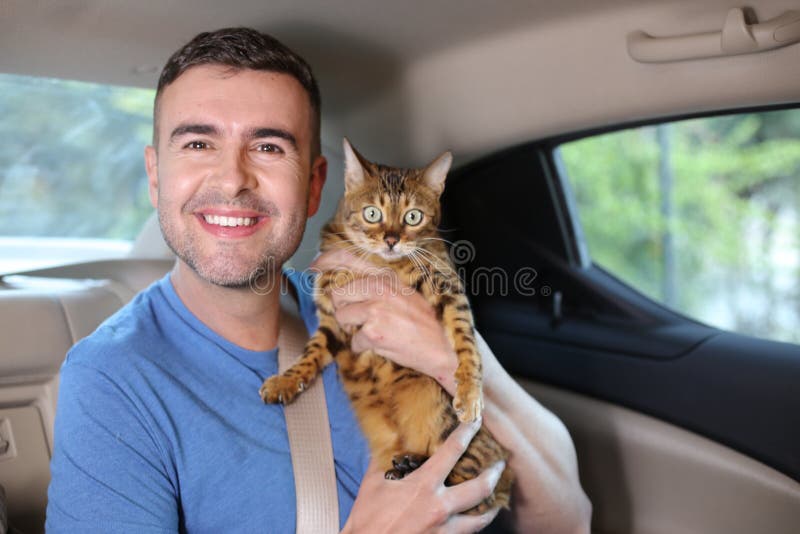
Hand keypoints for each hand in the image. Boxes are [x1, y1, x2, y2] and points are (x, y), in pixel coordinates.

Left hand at [311, 250, 458, 393]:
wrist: (441, 348)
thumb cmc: (423, 323)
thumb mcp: (404, 294)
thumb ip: (379, 287)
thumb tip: (350, 288)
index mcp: (387, 277)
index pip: (349, 258)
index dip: (327, 260)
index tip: (314, 266)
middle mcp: (380, 289)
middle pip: (338, 294)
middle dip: (344, 309)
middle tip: (360, 319)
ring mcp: (376, 309)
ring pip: (343, 317)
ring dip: (354, 329)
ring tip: (374, 331)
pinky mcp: (373, 332)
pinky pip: (354, 341)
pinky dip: (365, 347)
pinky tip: (383, 344)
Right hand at [342, 418, 503, 533]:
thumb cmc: (367, 519)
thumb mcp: (372, 484)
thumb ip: (383, 460)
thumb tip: (388, 438)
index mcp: (423, 486)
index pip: (452, 451)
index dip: (467, 432)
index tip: (476, 420)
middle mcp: (440, 508)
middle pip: (480, 488)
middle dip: (494, 473)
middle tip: (500, 464)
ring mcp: (444, 530)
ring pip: (480, 519)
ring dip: (491, 507)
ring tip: (496, 500)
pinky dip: (474, 526)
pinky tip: (475, 520)